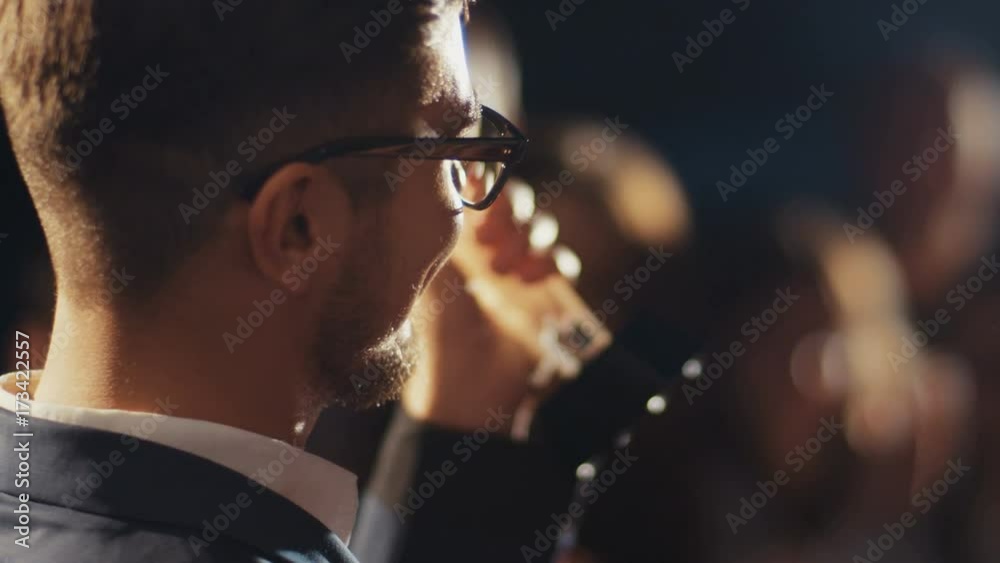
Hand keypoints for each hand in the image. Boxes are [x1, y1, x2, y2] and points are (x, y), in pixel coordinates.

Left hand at [401, 180, 610, 432]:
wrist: (467, 384)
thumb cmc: (437, 331)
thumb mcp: (429, 272)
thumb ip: (441, 226)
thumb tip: (450, 178)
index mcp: (456, 238)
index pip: (477, 190)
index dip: (484, 183)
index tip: (478, 193)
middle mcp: (488, 247)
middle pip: (514, 201)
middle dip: (509, 211)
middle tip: (487, 241)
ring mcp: (520, 269)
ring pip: (541, 226)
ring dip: (528, 239)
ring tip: (505, 272)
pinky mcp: (546, 293)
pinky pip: (561, 259)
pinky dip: (552, 263)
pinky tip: (532, 282)